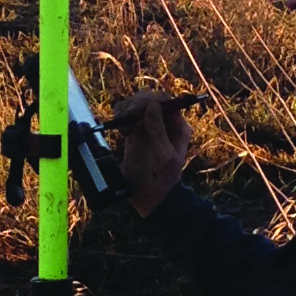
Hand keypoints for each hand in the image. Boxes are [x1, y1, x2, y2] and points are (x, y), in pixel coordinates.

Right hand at [109, 90, 193, 216]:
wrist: (150, 197)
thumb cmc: (164, 178)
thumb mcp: (165, 156)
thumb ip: (158, 130)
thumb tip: (152, 105)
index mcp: (176, 126)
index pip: (166, 101)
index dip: (154, 100)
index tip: (142, 108)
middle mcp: (162, 123)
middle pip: (148, 99)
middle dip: (137, 103)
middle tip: (129, 116)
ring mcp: (146, 127)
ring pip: (134, 104)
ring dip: (127, 109)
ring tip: (125, 127)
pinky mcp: (132, 133)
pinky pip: (124, 116)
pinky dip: (120, 118)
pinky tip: (122, 132)